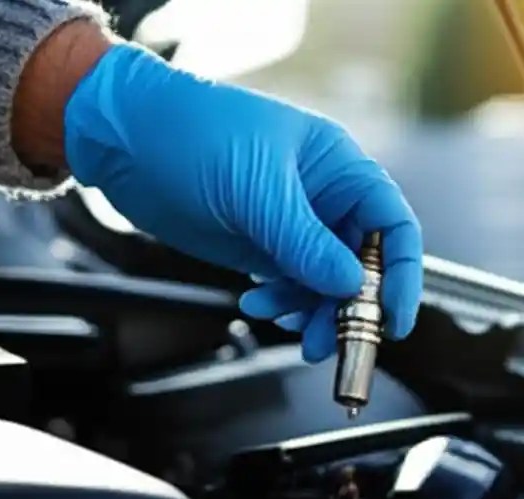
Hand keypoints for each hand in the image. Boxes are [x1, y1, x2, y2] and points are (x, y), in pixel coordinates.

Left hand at [63, 44, 422, 361]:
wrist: (122, 137)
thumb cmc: (189, 132)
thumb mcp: (256, 191)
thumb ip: (306, 243)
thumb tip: (350, 286)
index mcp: (338, 166)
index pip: (391, 225)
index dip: (401, 274)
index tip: (392, 319)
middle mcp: (323, 196)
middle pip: (363, 263)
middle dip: (351, 307)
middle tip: (333, 341)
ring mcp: (292, 223)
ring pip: (326, 283)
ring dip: (314, 313)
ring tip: (292, 331)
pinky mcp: (262, 244)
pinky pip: (292, 286)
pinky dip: (283, 304)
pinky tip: (259, 304)